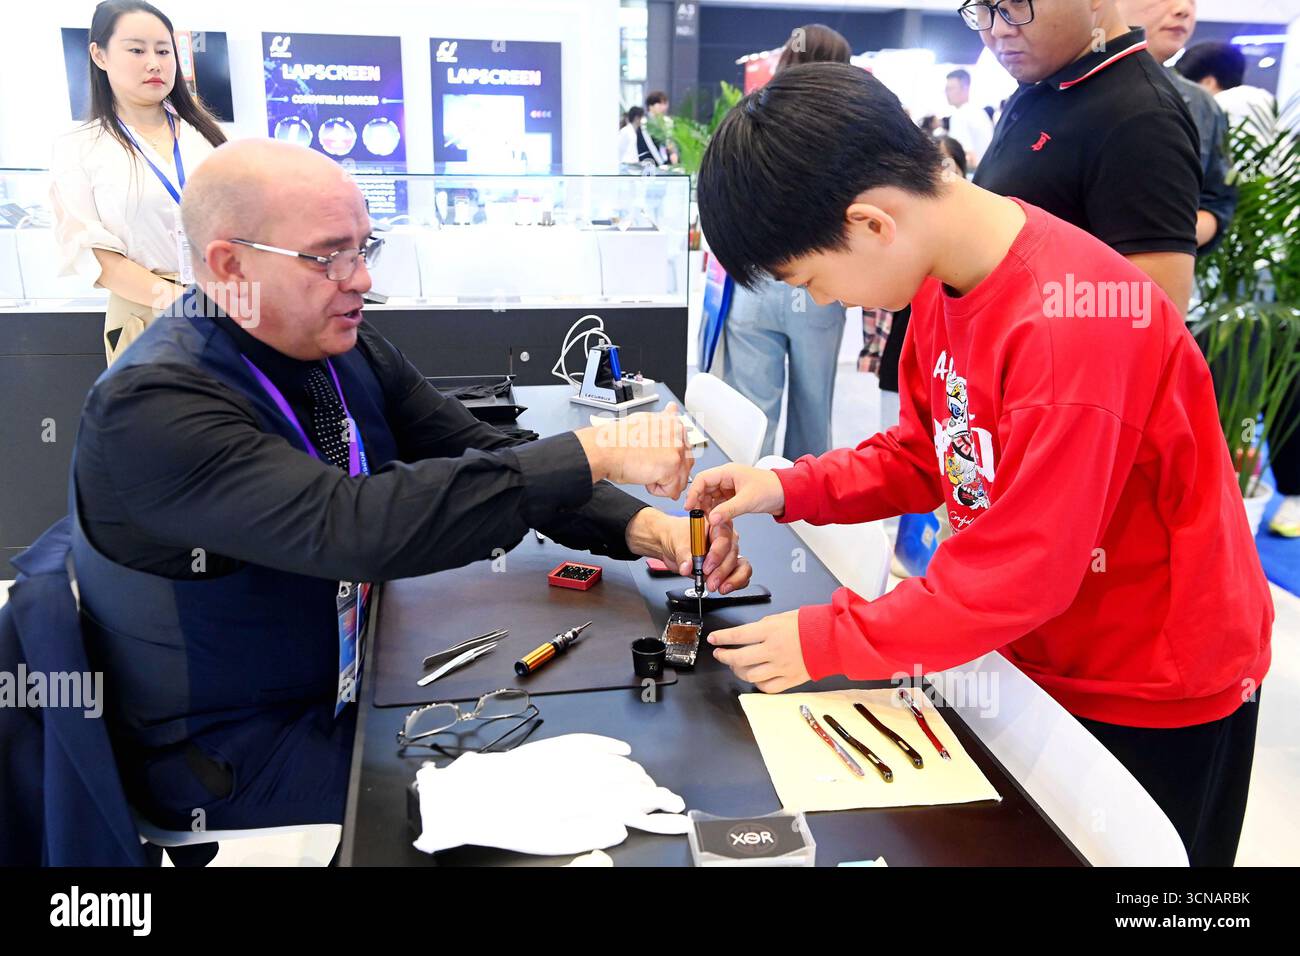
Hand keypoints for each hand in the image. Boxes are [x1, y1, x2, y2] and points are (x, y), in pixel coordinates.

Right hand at [576, 403, 691, 498]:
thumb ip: (664, 419)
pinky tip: (644, 476)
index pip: (684, 449)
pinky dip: (656, 490)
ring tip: (645, 469)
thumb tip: (673, 409)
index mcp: (673, 423)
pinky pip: (672, 491)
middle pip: (685, 465)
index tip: (655, 457)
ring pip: (679, 479)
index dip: (668, 458)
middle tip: (648, 464)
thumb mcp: (645, 419)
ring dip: (661, 481)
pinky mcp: (672, 467)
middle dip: (668, 472)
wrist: (606, 450)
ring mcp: (677, 450)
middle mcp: (678, 434)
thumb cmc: (619, 439)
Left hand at [625, 508, 751, 593]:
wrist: (671, 545)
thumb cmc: (677, 536)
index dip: (717, 554)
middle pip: (732, 554)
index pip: (723, 538)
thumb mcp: (677, 542)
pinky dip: (735, 583)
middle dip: (722, 571)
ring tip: (718, 587)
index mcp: (716, 525)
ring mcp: (728, 553)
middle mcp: (726, 538)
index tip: (706, 567)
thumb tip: (687, 566)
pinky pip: (740, 575)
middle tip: (710, 582)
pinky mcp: (728, 567)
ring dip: (732, 579)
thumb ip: (683, 555)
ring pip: (740, 565)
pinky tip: (724, 588)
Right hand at [685, 463, 785, 527]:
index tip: (689, 507)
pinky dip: (716, 512)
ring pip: (710, 497)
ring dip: (708, 509)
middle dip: (699, 503)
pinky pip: (719, 504)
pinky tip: (717, 520)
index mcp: (728, 472)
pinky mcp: (734, 496)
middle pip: (704, 489)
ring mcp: (729, 488)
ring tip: (709, 521)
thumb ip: (728, 510)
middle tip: (698, 517)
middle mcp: (726, 478)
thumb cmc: (772, 489)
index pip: (703, 479)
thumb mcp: (748, 500)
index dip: (693, 493)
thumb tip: (712, 518)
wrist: (787, 494)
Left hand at [709, 610, 809, 693]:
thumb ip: (763, 627)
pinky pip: (767, 687)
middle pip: (739, 658)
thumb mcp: (782, 617)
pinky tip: (755, 677)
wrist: (833, 638)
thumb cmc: (810, 624)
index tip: (713, 639)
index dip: (721, 637)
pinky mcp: (789, 679)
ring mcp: (781, 667)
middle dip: (724, 656)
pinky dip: (757, 683)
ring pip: (750, 675)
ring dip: (738, 671)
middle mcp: (773, 650)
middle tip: (720, 653)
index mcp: (770, 631)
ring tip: (736, 666)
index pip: (738, 635)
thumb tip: (748, 635)